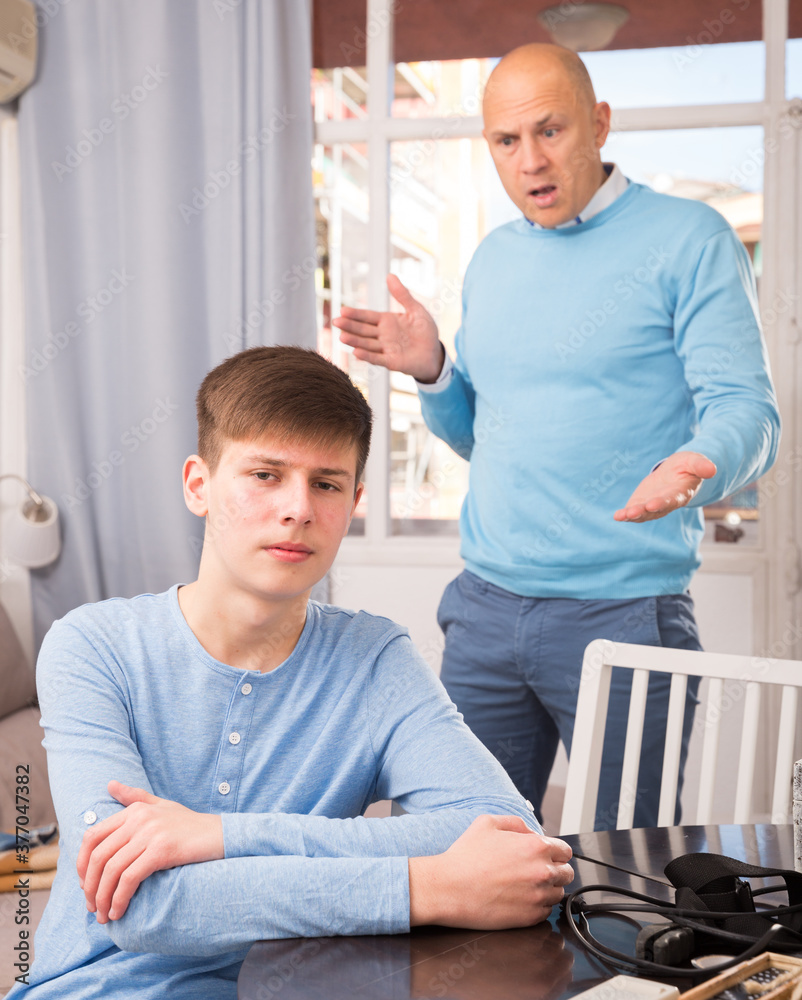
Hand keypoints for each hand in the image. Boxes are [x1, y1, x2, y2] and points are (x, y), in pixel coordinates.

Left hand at [76, 779, 223, 922]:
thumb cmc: (190, 823)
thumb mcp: (161, 804)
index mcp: (134, 810)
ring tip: (104, 916)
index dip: (81, 863)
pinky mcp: (162, 851)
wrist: (220, 834)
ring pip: (111, 870)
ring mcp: (150, 834)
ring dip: (103, 898)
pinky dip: (120, 898)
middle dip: (90, 886)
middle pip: (98, 856)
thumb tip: (110, 784)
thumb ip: (134, 797)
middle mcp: (139, 819)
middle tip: (92, 906)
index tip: (84, 884)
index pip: (92, 836)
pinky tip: (119, 911)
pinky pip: (130, 878)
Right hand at [332, 274, 443, 381]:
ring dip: (355, 341)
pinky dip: (367, 356)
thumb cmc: (425, 331)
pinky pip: (378, 359)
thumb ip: (402, 295)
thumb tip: (390, 275)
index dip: (355, 314)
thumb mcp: (416, 309)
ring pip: (367, 344)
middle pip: (363, 330)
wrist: (435, 353)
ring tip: (342, 337)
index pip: (367, 316)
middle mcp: (382, 335)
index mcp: (386, 321)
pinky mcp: (392, 362)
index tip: (342, 311)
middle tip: (336, 322)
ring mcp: (386, 349)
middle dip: (350, 326)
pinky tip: (356, 353)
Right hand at [408, 815, 573, 929]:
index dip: (556, 852)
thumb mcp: (488, 822)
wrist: (449, 887)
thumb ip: (516, 823)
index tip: (547, 856)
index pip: (565, 851)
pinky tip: (519, 898)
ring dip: (547, 889)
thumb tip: (530, 832)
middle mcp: (542, 871)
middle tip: (537, 871)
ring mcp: (538, 897)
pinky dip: (537, 906)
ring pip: (558, 894)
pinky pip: (546, 912)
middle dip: (556, 870)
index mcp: (536, 846)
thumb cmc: (465, 856)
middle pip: (567, 873)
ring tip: (525, 885)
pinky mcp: (530, 917)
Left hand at [614, 451, 716, 522]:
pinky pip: (634, 512)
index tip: (652, 505)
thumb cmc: (688, 466)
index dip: (662, 503)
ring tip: (622, 516)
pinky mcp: (642, 503)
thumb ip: (701, 466)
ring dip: (633, 515)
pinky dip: (625, 515)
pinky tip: (617, 516)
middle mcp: (666, 503)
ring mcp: (653, 505)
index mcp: (680, 493)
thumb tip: (712, 469)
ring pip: (643, 514)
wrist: (677, 472)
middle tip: (633, 513)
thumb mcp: (694, 461)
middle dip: (644, 511)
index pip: (671, 500)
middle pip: (655, 510)